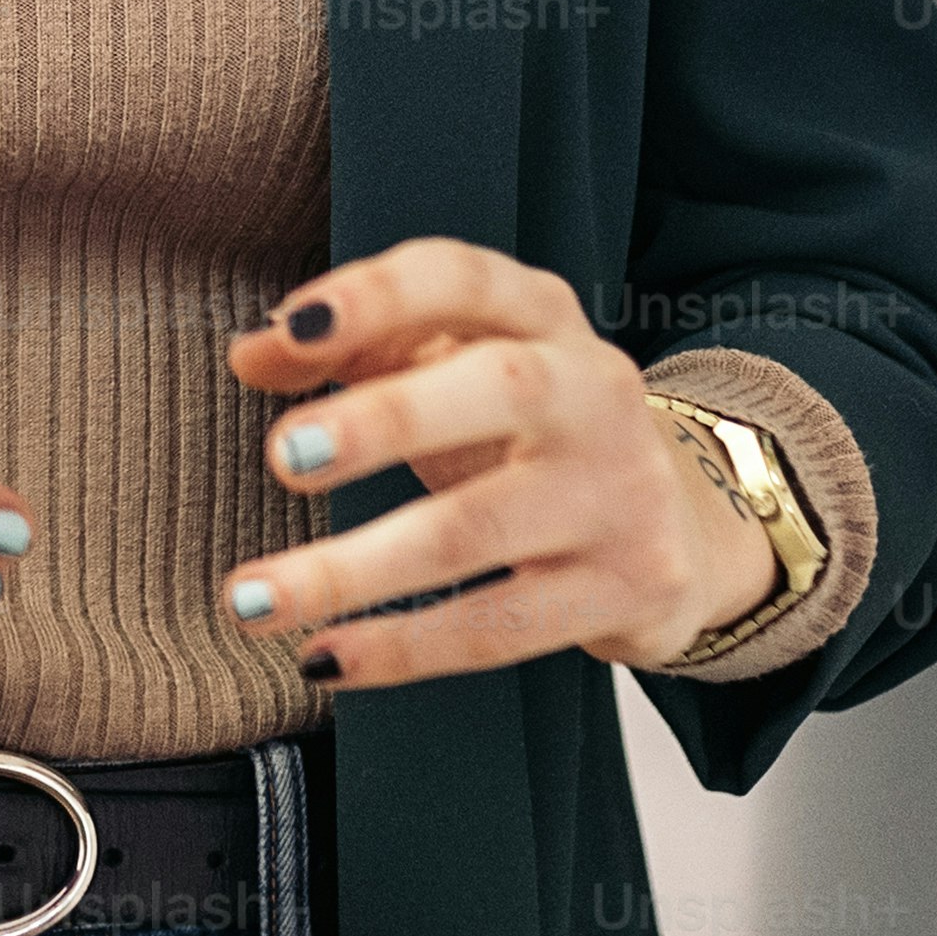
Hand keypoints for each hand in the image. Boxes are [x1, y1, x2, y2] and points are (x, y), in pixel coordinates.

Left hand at [215, 240, 777, 690]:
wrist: (685, 527)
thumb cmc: (530, 431)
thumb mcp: (457, 368)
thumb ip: (356, 349)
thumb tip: (251, 356)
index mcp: (543, 316)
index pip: (464, 278)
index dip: (378, 297)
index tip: (293, 332)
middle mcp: (593, 391)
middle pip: (499, 388)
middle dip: (386, 420)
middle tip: (284, 455)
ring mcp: (620, 493)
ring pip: (478, 531)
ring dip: (353, 569)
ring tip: (251, 599)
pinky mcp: (627, 589)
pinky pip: (499, 626)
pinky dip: (403, 647)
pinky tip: (325, 658)